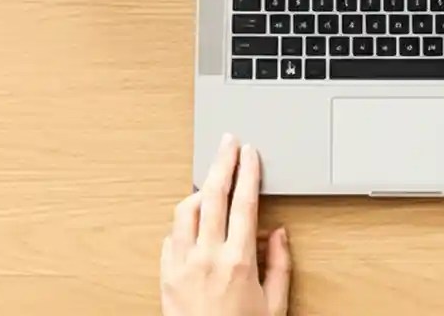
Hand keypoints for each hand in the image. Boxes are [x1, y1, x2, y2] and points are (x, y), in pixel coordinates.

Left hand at [161, 134, 291, 315]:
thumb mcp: (274, 305)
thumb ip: (279, 265)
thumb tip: (278, 234)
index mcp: (238, 262)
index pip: (244, 202)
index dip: (248, 172)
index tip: (250, 154)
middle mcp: (206, 258)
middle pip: (212, 194)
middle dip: (221, 163)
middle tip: (227, 143)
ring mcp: (181, 265)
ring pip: (185, 210)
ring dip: (200, 190)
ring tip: (212, 181)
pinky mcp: (164, 276)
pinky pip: (171, 236)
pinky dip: (184, 222)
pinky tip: (195, 221)